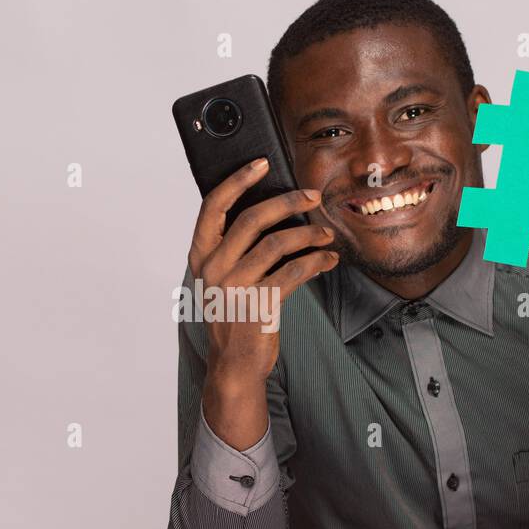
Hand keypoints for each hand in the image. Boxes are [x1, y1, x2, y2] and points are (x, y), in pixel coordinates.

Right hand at [188, 158, 337, 447]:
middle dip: (289, 202)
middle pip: (253, 218)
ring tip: (327, 236)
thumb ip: (234, 248)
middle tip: (313, 197)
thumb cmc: (232, 317)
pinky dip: (316, 262)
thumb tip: (271, 212)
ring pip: (278, 243)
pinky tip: (328, 259)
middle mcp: (214, 267)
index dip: (238, 180)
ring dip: (310, 235)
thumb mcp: (221, 279)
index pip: (213, 206)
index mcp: (201, 255)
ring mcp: (235, 286)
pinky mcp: (259, 303)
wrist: (234, 364)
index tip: (261, 163)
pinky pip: (294, 271)